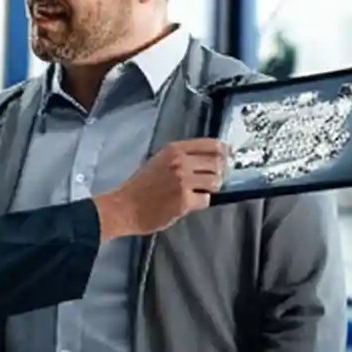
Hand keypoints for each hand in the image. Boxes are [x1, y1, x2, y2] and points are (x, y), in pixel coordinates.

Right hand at [93, 139, 227, 241]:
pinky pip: (205, 200)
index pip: (212, 144)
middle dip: (219, 172)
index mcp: (175, 149)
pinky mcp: (184, 201)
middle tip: (214, 180)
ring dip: (211, 188)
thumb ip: (182, 157)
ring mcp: (183, 181)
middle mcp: (181, 162)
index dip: (224, 152)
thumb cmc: (141, 186)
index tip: (227, 158)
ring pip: (215, 181)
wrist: (124, 207)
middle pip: (218, 163)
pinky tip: (188, 203)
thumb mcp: (159, 160)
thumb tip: (209, 158)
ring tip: (200, 192)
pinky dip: (200, 203)